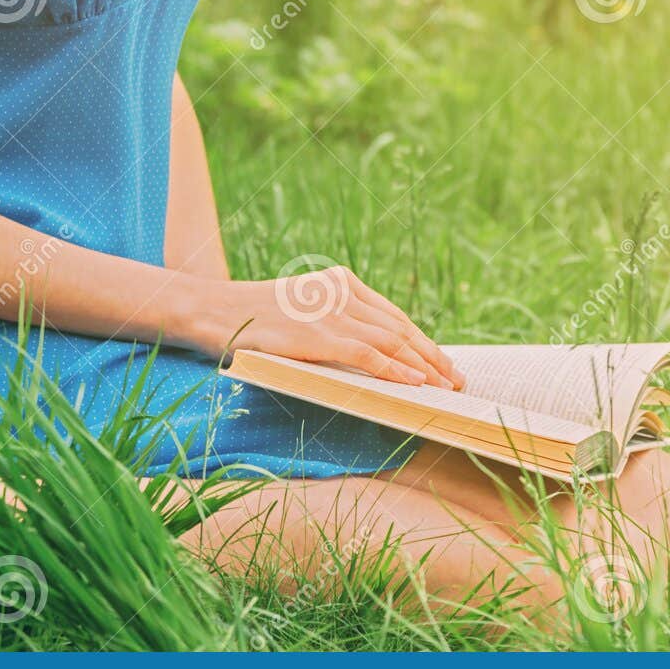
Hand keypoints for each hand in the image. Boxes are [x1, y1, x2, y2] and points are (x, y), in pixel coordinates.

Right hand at [200, 266, 462, 389]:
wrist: (212, 310)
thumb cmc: (253, 318)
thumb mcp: (303, 310)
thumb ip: (336, 322)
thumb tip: (373, 354)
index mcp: (341, 282)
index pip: (394, 315)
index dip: (423, 341)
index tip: (444, 362)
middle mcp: (343, 292)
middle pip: (400, 328)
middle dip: (432, 356)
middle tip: (457, 379)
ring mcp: (332, 312)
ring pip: (392, 341)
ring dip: (424, 366)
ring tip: (446, 386)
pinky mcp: (320, 335)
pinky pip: (369, 355)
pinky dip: (397, 370)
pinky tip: (417, 384)